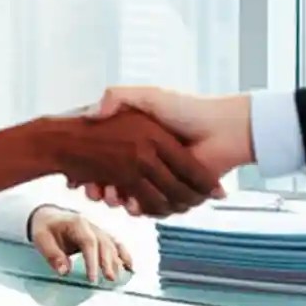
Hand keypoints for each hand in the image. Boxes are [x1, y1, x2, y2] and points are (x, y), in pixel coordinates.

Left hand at [29, 205, 132, 281]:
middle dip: (108, 262)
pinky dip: (123, 254)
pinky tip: (129, 267)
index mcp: (77, 223)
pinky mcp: (101, 236)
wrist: (48, 216)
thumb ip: (52, 255)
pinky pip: (115, 244)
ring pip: (112, 244)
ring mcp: (98, 230)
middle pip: (104, 243)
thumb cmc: (45, 228)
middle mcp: (91, 225)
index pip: (88, 242)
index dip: (92, 261)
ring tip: (119, 277)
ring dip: (117, 261)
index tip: (92, 279)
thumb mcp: (41, 239)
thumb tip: (64, 271)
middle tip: (109, 278)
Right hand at [72, 87, 253, 214]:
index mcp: (145, 140)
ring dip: (119, 200)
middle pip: (119, 181)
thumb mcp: (147, 97)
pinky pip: (152, 207)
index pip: (114, 159)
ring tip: (108, 196)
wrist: (223, 129)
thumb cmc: (186, 110)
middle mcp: (152, 160)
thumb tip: (93, 112)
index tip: (83, 173)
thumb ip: (119, 97)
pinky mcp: (176, 193)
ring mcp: (163, 178)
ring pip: (133, 196)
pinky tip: (128, 203)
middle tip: (92, 190)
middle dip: (104, 188)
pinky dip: (140, 209)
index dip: (97, 168)